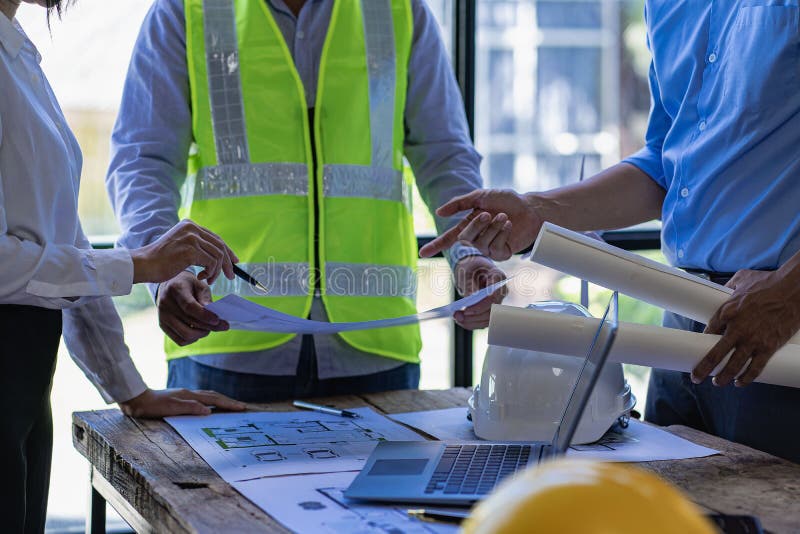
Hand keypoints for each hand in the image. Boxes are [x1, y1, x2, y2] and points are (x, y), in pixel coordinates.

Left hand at [119, 388, 246, 417]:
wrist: (136, 399)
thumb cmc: (152, 406)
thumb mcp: (170, 408)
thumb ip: (190, 408)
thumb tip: (209, 411)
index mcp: (190, 396)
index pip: (214, 399)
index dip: (229, 404)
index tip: (242, 407)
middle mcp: (189, 394)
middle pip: (214, 396)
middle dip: (229, 401)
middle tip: (242, 407)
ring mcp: (185, 395)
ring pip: (208, 396)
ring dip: (221, 400)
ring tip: (231, 405)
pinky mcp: (179, 398)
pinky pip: (201, 399)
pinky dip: (211, 402)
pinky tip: (210, 406)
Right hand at [130, 219, 238, 284]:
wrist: (144, 264)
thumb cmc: (160, 261)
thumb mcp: (180, 246)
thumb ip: (196, 245)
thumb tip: (218, 253)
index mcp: (189, 225)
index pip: (215, 237)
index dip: (227, 250)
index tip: (234, 262)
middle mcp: (192, 228)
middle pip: (220, 245)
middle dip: (227, 262)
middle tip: (230, 276)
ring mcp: (191, 237)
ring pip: (218, 255)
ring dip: (216, 271)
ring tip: (208, 280)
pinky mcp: (191, 249)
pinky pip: (212, 263)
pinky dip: (211, 273)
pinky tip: (202, 278)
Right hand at [157, 271, 229, 345]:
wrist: (169, 285)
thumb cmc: (189, 286)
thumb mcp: (200, 285)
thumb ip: (206, 299)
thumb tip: (213, 316)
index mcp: (175, 289)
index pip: (189, 307)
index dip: (204, 315)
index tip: (217, 320)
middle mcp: (165, 304)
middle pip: (190, 322)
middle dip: (210, 326)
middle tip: (223, 326)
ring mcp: (162, 316)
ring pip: (186, 335)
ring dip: (202, 334)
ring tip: (209, 328)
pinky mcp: (163, 326)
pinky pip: (180, 341)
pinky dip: (193, 339)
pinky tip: (199, 331)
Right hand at [419, 189, 542, 260]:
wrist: (530, 208)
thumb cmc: (506, 200)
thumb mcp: (481, 196)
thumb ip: (459, 203)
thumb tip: (438, 212)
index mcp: (469, 225)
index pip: (449, 238)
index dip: (435, 245)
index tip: (422, 253)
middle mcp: (477, 238)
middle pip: (465, 239)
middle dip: (476, 226)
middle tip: (487, 214)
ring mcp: (489, 248)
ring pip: (480, 243)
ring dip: (492, 227)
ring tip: (504, 217)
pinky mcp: (502, 254)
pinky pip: (495, 247)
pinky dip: (502, 233)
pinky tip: (509, 226)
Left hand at [453, 255, 507, 329]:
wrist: (474, 268)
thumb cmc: (471, 266)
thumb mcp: (467, 271)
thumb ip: (469, 284)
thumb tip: (469, 298)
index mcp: (498, 278)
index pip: (493, 296)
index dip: (480, 306)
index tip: (466, 310)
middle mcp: (501, 291)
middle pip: (491, 310)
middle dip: (473, 316)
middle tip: (456, 316)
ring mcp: (497, 301)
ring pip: (488, 318)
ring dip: (471, 322)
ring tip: (456, 318)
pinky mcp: (491, 309)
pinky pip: (484, 320)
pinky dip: (472, 323)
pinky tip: (461, 320)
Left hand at [692, 269, 799, 386]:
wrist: (792, 290)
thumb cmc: (766, 283)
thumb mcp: (740, 280)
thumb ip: (728, 287)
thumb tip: (720, 289)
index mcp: (726, 313)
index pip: (708, 332)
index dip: (702, 341)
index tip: (698, 348)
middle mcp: (737, 330)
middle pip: (715, 356)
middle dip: (703, 369)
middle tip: (696, 378)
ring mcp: (753, 341)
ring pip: (734, 367)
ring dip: (723, 377)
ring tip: (717, 382)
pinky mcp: (769, 347)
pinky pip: (755, 369)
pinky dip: (746, 378)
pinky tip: (739, 383)